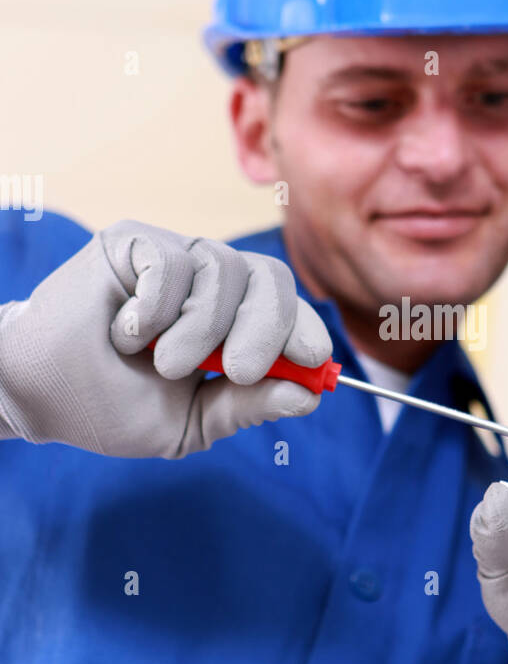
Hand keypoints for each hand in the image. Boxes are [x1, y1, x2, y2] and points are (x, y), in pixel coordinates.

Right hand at [0, 219, 331, 457]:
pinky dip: (159, 307)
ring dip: (199, 329)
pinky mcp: (136, 241)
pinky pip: (175, 262)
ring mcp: (175, 257)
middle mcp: (210, 283)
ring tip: (162, 363)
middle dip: (266, 328)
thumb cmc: (112, 406)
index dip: (305, 328)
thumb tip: (309, 395)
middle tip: (236, 368)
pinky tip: (129, 332)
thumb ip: (247, 406)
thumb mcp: (191, 421)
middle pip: (270, 278)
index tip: (314, 360)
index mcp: (231, 323)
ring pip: (225, 269)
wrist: (38, 394)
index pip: (284, 307)